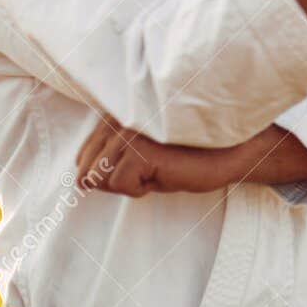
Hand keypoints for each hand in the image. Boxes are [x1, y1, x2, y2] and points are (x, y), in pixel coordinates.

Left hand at [75, 117, 233, 196]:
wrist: (226, 156)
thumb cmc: (185, 160)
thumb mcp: (140, 159)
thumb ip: (110, 161)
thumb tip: (80, 182)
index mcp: (115, 116)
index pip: (84, 157)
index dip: (109, 174)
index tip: (143, 166)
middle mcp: (117, 119)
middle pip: (88, 169)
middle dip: (117, 181)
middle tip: (152, 169)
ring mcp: (127, 132)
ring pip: (101, 178)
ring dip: (130, 185)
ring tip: (158, 169)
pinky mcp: (138, 149)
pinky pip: (120, 185)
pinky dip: (141, 189)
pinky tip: (163, 173)